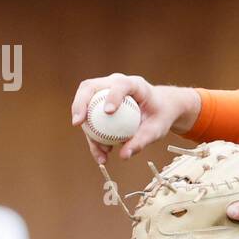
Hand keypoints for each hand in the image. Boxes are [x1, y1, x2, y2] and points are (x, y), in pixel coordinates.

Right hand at [69, 73, 202, 162]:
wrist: (160, 109)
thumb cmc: (160, 115)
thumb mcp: (157, 129)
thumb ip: (142, 140)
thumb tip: (124, 156)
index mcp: (134, 84)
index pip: (121, 84)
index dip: (112, 96)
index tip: (108, 112)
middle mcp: (115, 83)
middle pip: (91, 87)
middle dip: (80, 103)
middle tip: (78, 123)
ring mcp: (104, 92)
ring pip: (85, 104)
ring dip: (86, 127)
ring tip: (99, 152)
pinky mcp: (99, 103)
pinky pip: (90, 118)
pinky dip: (93, 136)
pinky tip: (101, 155)